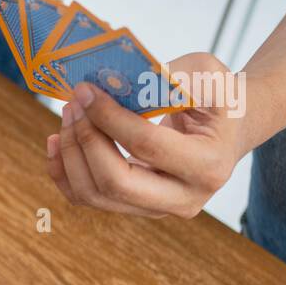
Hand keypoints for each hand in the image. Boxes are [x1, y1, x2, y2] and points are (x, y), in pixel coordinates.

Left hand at [47, 53, 245, 218]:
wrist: (227, 128)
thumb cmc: (217, 98)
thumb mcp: (208, 75)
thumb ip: (170, 76)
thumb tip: (115, 80)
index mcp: (208, 165)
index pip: (145, 145)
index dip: (108, 117)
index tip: (85, 89)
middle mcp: (184, 198)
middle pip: (115, 183)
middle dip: (84, 140)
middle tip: (72, 104)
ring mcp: (156, 209)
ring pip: (93, 195)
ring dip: (70, 153)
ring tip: (67, 115)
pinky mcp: (134, 207)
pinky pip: (85, 198)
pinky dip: (63, 171)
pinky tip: (58, 140)